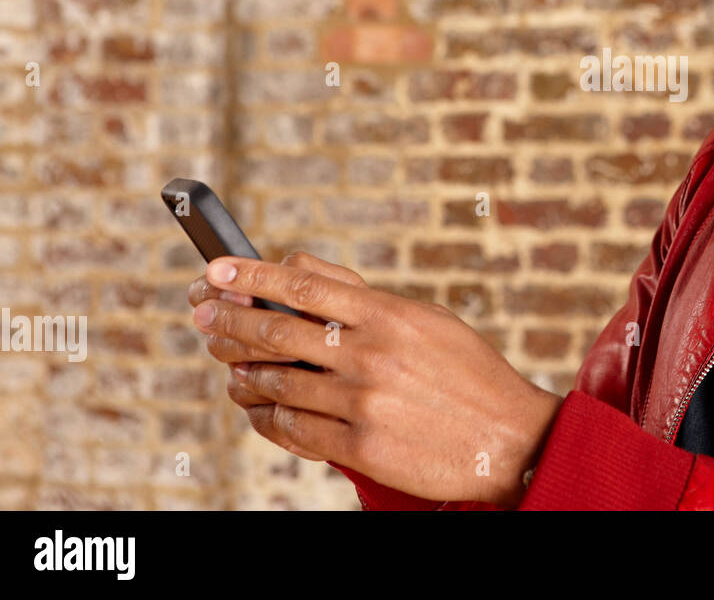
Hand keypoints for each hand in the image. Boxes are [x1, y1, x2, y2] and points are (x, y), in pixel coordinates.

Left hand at [190, 254, 563, 505]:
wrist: (510, 439)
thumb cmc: (468, 373)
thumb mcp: (427, 320)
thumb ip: (364, 296)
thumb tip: (302, 270)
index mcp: (390, 315)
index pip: (306, 285)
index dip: (253, 276)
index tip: (218, 268)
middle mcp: (372, 355)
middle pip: (278, 332)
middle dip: (229, 321)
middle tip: (203, 314)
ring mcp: (364, 402)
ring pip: (278, 383)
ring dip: (245, 373)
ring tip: (233, 368)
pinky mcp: (361, 446)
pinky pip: (295, 428)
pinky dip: (271, 416)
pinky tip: (264, 407)